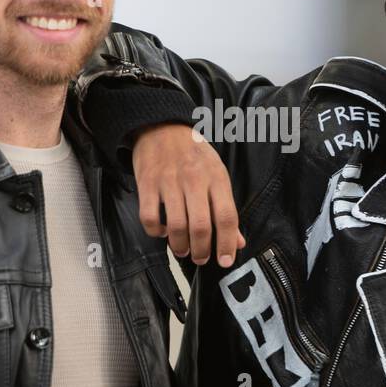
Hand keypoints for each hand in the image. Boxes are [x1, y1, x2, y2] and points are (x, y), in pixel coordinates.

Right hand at [132, 122, 245, 266]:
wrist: (161, 125)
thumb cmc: (193, 153)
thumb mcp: (216, 174)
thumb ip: (225, 208)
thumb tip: (238, 242)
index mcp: (216, 178)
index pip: (226, 216)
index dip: (227, 243)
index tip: (225, 260)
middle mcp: (194, 179)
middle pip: (201, 225)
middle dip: (202, 250)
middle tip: (200, 259)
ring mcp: (169, 181)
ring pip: (176, 225)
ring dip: (180, 246)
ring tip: (183, 250)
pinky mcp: (147, 183)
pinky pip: (150, 217)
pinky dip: (155, 231)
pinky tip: (161, 232)